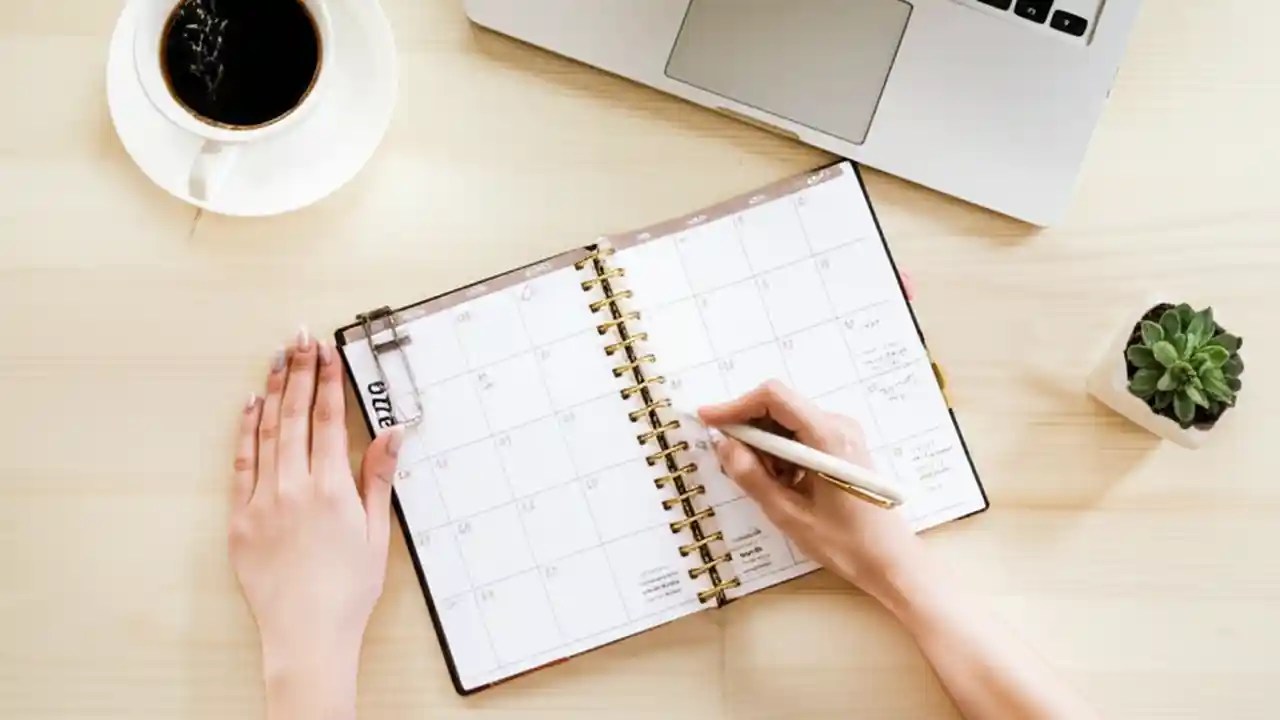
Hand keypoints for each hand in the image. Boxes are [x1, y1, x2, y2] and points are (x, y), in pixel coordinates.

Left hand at [229, 328, 400, 718]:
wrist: (306, 633)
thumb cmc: (348, 589)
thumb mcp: (377, 532)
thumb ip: (378, 477)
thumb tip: (392, 433)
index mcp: (332, 489)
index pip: (330, 419)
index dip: (327, 380)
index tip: (325, 351)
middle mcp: (294, 487)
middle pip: (296, 416)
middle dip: (299, 373)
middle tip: (299, 338)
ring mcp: (262, 501)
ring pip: (266, 433)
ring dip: (273, 393)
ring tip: (276, 359)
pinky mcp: (240, 519)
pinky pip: (240, 464)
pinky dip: (245, 432)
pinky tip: (250, 407)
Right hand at [698, 381, 924, 595]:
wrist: (890, 560)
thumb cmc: (845, 543)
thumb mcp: (788, 514)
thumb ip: (752, 477)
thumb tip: (724, 445)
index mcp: (828, 437)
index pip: (774, 397)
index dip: (735, 405)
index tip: (709, 420)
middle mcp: (838, 425)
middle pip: (778, 407)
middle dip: (750, 432)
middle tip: (737, 468)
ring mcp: (842, 433)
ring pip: (786, 422)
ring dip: (766, 447)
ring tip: (769, 486)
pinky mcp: (841, 444)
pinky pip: (800, 435)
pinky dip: (781, 453)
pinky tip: (785, 485)